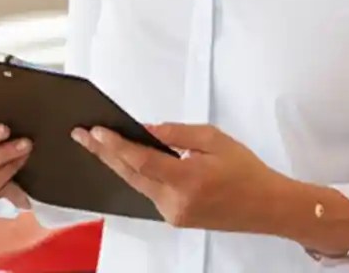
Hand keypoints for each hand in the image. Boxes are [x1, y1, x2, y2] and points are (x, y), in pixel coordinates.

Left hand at [72, 123, 290, 232]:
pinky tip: (125, 159)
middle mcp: (176, 202)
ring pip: (136, 185)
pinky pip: (149, 193)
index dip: (114, 145)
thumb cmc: (246, 170)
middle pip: (130, 174)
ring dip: (117, 163)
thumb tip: (144, 129)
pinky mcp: (174, 219)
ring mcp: (173, 214)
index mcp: (187, 179)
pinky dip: (136, 175)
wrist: (267, 206)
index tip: (95, 131)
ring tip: (96, 143)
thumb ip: (175, 133)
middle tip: (81, 135)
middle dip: (103, 153)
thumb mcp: (213, 139)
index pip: (140, 160)